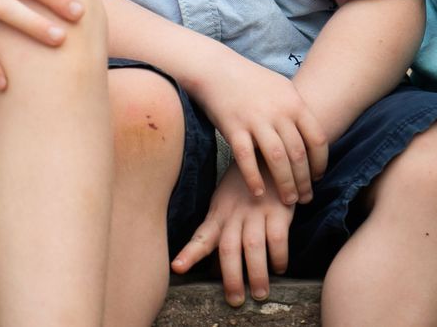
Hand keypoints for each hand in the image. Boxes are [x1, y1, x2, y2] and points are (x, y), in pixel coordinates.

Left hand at [172, 163, 294, 306]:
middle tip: (234, 300)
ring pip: (252, 246)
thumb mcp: (224, 205)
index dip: (190, 253)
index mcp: (218, 213)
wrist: (266, 156)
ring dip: (257, 273)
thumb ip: (219, 234)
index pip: (202, 235)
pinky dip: (278, 257)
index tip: (177, 268)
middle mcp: (234, 214)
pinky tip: (280, 268)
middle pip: (228, 248)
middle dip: (231, 277)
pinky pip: (277, 238)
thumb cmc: (242, 189)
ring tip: (259, 294)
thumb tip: (213, 271)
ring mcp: (256, 211)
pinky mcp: (278, 210)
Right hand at [191, 50, 327, 203]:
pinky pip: (247, 158)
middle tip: (305, 198)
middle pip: (298, 154)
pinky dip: (254, 178)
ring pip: (277, 160)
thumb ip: (296, 111)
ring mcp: (255, 119)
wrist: (215, 67)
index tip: (317, 178)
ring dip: (284, 184)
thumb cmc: (249, 80)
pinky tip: (258, 192)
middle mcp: (277, 111)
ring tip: (287, 201)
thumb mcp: (280, 87)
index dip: (320, 164)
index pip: (317, 140)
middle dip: (303, 181)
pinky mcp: (233, 126)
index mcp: (293, 102)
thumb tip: (313, 140)